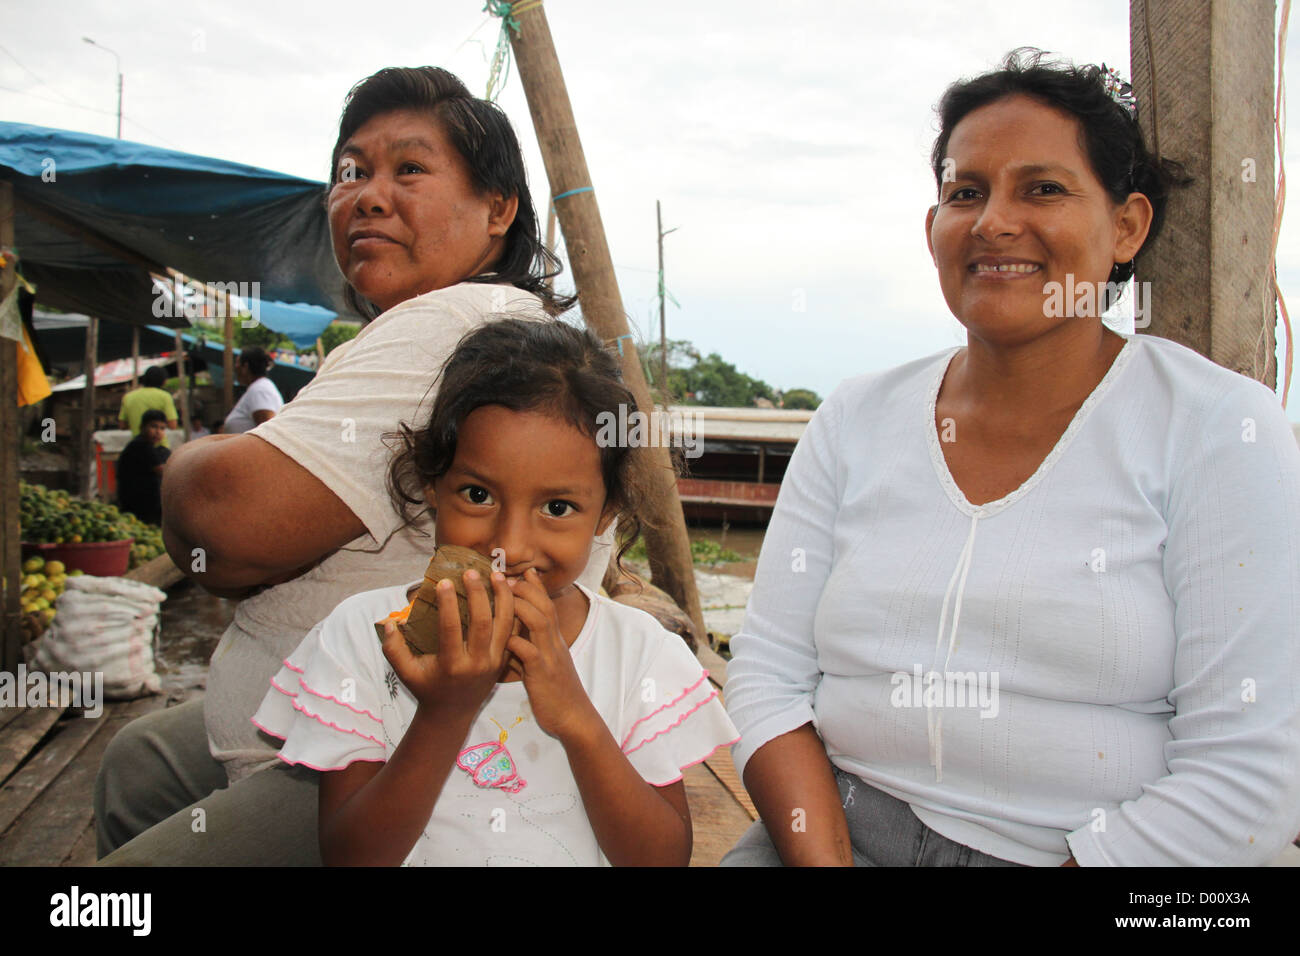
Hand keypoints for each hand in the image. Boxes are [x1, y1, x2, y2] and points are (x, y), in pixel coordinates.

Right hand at [381, 569, 514, 721]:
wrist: (453, 714)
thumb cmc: (427, 689)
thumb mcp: (406, 673)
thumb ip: (393, 649)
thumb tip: (388, 623)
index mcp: (452, 665)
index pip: (451, 629)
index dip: (448, 604)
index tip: (445, 581)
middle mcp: (477, 663)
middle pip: (483, 623)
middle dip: (479, 594)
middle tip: (471, 571)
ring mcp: (494, 662)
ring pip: (505, 624)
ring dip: (503, 597)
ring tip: (496, 574)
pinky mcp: (504, 660)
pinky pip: (514, 631)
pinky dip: (515, 610)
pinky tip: (510, 590)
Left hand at [506, 569, 599, 741]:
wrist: (574, 718)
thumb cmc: (556, 694)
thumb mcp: (544, 667)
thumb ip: (529, 651)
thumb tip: (511, 640)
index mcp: (555, 642)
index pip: (548, 607)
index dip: (536, 588)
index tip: (523, 571)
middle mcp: (555, 644)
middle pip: (544, 606)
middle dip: (526, 588)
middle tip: (506, 575)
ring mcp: (550, 657)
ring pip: (539, 622)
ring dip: (520, 605)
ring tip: (503, 594)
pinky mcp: (542, 674)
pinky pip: (529, 652)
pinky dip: (515, 641)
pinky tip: (501, 635)